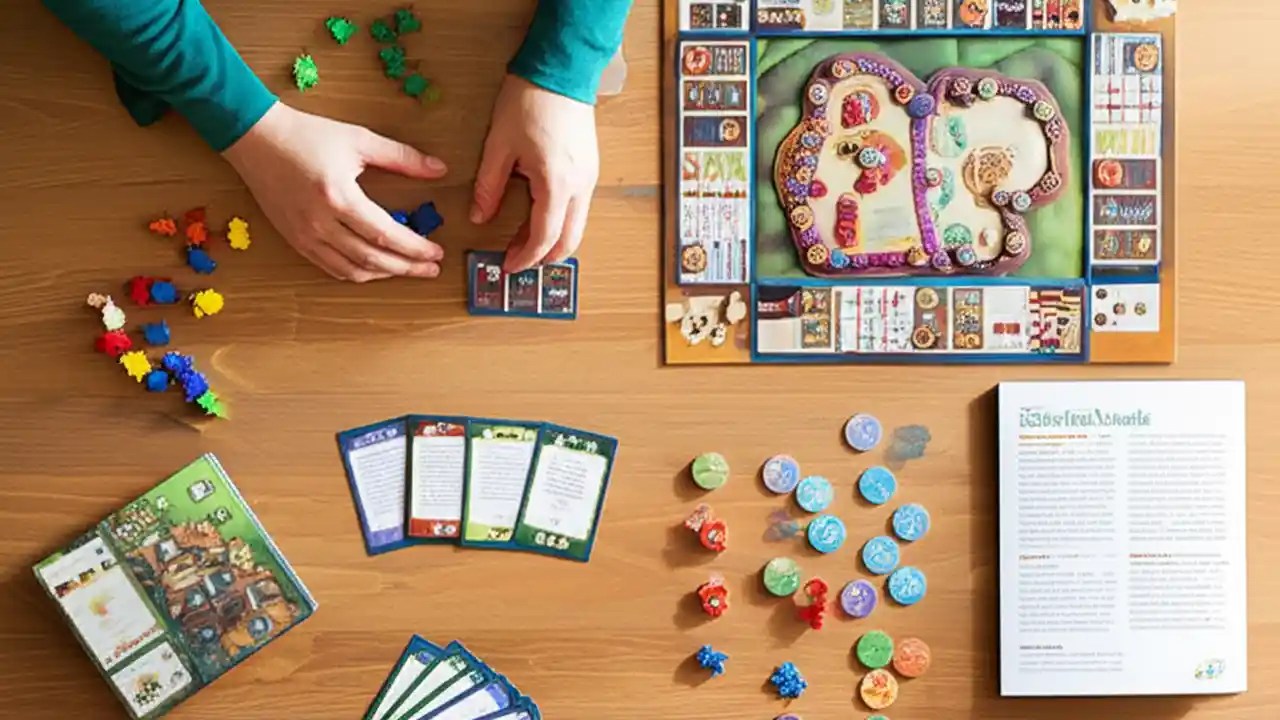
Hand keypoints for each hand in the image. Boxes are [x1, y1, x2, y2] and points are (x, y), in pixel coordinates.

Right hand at [222, 102, 447, 281]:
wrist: (255, 138)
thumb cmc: (307, 135)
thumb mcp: (359, 140)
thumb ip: (402, 157)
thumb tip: (439, 169)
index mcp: (339, 197)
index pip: (386, 234)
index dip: (415, 248)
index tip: (436, 252)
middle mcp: (320, 223)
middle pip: (373, 259)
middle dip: (407, 267)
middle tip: (431, 268)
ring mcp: (305, 236)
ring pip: (352, 270)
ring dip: (384, 274)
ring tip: (408, 269)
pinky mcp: (295, 240)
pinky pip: (331, 268)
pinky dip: (357, 272)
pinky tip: (375, 267)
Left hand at [471, 75, 598, 272]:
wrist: (561, 70)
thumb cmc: (531, 100)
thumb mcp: (498, 146)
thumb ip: (489, 187)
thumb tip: (480, 216)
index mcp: (556, 184)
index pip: (543, 238)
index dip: (525, 257)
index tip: (508, 265)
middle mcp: (580, 187)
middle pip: (569, 241)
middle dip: (545, 257)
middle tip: (519, 260)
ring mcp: (589, 178)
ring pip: (577, 226)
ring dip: (553, 239)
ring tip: (524, 239)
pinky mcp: (590, 169)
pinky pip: (579, 208)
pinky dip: (561, 221)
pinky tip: (539, 214)